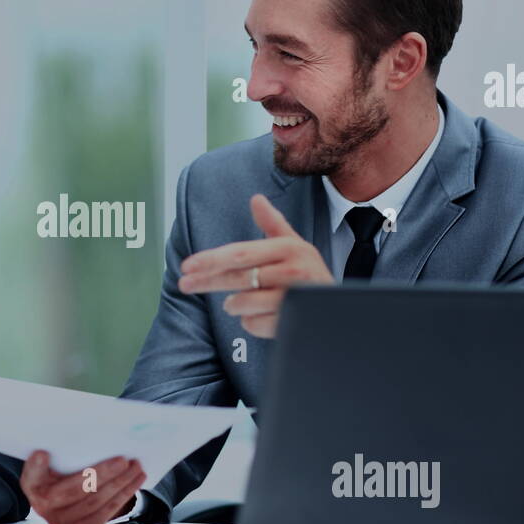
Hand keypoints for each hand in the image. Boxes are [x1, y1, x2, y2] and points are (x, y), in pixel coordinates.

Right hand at [21, 450, 144, 523]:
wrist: (61, 507)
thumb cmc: (56, 480)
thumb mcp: (46, 468)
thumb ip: (47, 459)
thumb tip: (46, 452)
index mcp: (34, 485)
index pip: (32, 474)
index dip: (36, 466)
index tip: (42, 454)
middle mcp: (45, 507)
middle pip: (77, 490)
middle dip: (103, 474)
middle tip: (123, 461)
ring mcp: (65, 522)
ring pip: (97, 501)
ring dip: (121, 483)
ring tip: (135, 467)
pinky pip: (107, 511)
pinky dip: (124, 495)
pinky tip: (134, 482)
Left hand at [177, 193, 330, 337]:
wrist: (339, 309)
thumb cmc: (309, 275)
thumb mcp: (295, 247)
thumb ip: (273, 225)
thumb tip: (256, 198)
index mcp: (290, 248)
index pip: (241, 254)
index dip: (210, 259)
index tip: (186, 266)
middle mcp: (294, 270)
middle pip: (238, 277)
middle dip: (207, 281)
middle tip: (184, 285)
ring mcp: (294, 298)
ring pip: (243, 303)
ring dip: (233, 304)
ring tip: (237, 302)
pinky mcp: (292, 322)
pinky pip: (253, 324)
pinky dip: (250, 323)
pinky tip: (260, 317)